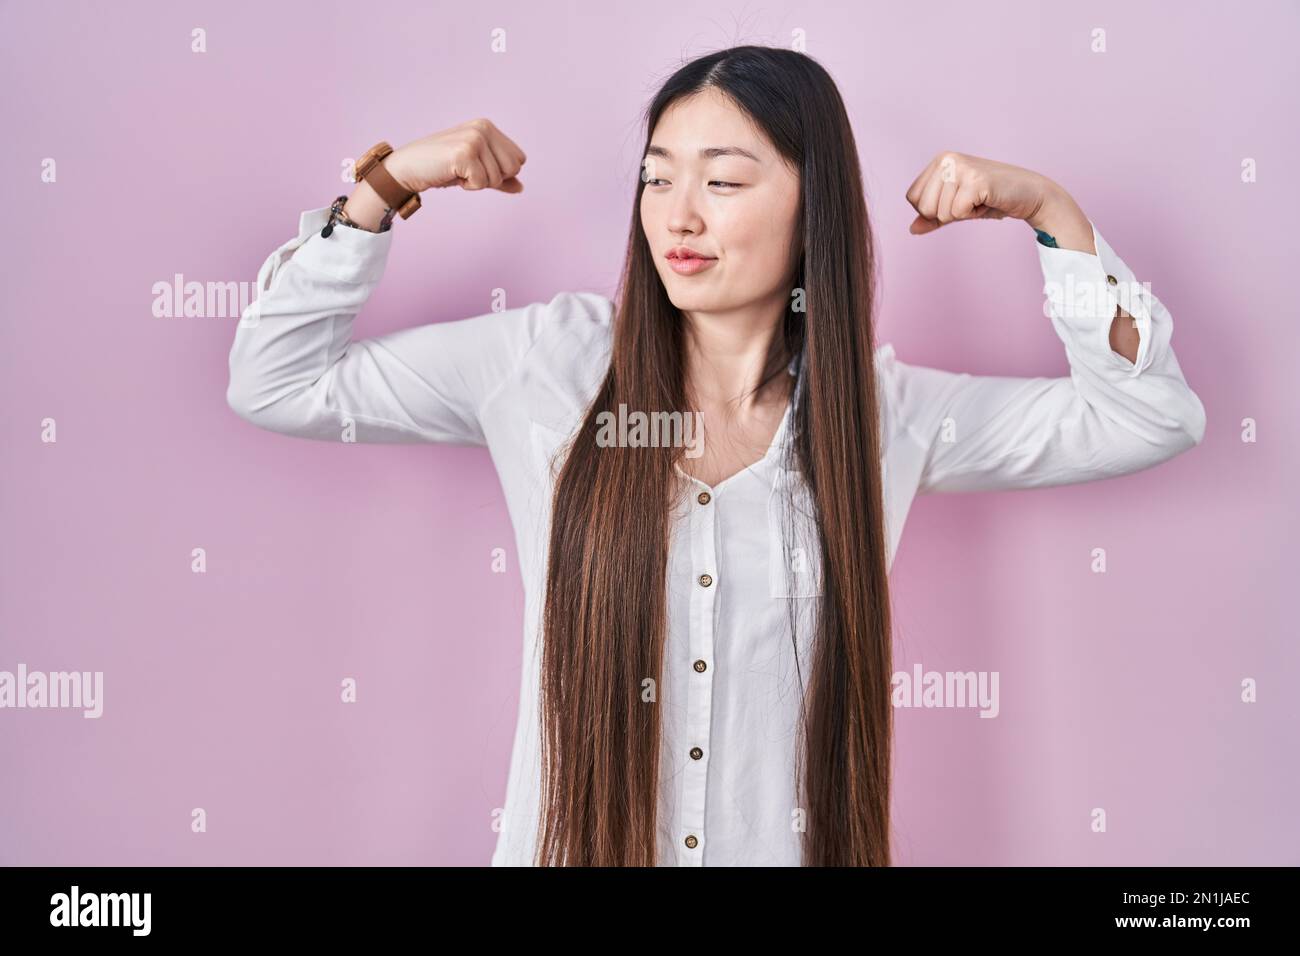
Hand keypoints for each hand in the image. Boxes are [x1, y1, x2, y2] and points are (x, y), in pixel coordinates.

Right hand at [385, 119, 526, 194]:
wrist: (408, 168)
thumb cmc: (440, 168)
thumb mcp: (475, 170)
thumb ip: (499, 176)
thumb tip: (521, 187)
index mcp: (487, 126)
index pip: (519, 160)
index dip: (500, 172)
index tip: (475, 167)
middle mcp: (483, 128)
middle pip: (513, 169)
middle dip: (491, 178)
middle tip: (466, 171)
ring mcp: (474, 138)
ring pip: (497, 178)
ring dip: (476, 182)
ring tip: (456, 171)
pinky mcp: (464, 153)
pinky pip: (482, 183)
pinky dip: (467, 186)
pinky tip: (451, 174)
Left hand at [904, 151, 1053, 234]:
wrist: (1029, 193)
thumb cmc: (991, 199)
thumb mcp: (956, 208)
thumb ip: (933, 218)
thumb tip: (911, 229)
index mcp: (939, 161)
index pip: (913, 199)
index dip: (933, 210)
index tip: (958, 200)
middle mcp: (947, 159)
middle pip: (924, 208)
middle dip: (948, 214)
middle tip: (971, 201)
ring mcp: (961, 167)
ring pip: (942, 213)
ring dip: (963, 213)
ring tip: (980, 199)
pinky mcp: (976, 180)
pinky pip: (958, 213)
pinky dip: (974, 214)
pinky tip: (987, 201)